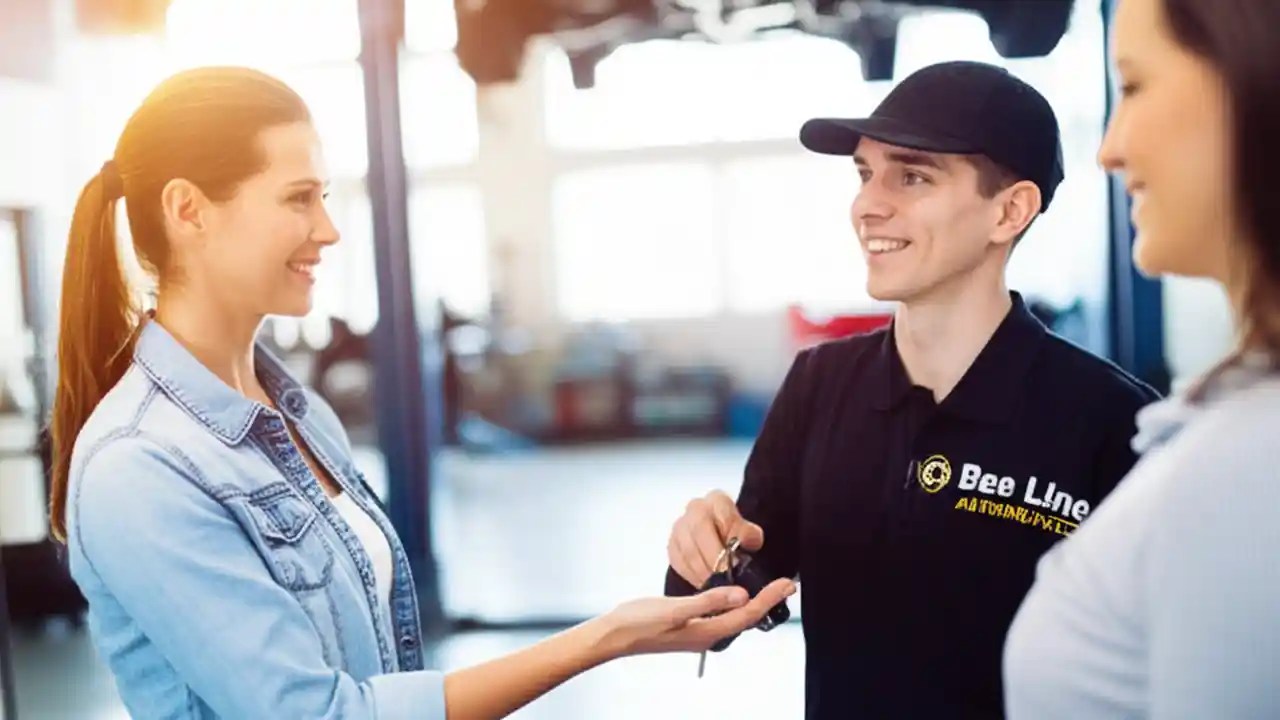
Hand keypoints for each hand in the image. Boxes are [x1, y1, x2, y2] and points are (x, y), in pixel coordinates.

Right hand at [598, 580, 796, 658]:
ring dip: (752, 602)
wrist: (614, 635)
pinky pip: (719, 614)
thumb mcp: (675, 609)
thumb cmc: (639, 622)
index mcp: (706, 632)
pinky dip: (732, 602)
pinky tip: (733, 593)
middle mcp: (707, 634)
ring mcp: (698, 631)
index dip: (769, 599)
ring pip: (733, 617)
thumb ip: (708, 601)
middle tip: (786, 584)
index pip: (747, 615)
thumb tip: (742, 596)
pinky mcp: (689, 625)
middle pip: (746, 618)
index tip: (787, 584)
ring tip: (768, 587)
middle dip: (767, 601)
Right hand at [668, 490, 764, 587]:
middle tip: (723, 577)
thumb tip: (746, 541)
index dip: (728, 542)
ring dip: (701, 570)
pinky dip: (691, 575)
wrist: (722, 539)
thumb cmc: (737, 536)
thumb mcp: (750, 534)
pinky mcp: (672, 544)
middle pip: (699, 531)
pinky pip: (678, 560)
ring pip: (687, 548)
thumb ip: (750, 535)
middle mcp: (695, 508)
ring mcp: (680, 525)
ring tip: (715, 585)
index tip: (734, 564)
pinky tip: (703, 583)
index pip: (722, 518)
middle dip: (712, 558)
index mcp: (718, 501)